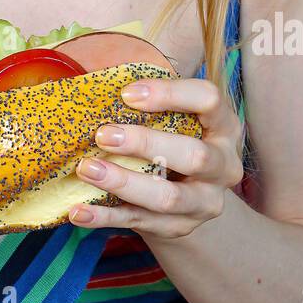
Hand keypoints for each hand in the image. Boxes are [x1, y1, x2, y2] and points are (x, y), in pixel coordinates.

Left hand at [69, 76, 244, 240]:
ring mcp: (205, 202)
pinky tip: (78, 210)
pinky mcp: (180, 228)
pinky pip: (140, 223)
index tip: (126, 94)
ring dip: (123, 183)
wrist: (188, 191)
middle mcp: (224, 166)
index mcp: (224, 125)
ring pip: (168, 198)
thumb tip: (95, 74)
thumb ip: (149, 94)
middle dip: (145, 144)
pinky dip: (106, 218)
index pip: (208, 99)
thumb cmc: (174, 134)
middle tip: (103, 135)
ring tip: (87, 169)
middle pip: (194, 156)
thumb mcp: (175, 112)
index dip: (169, 94)